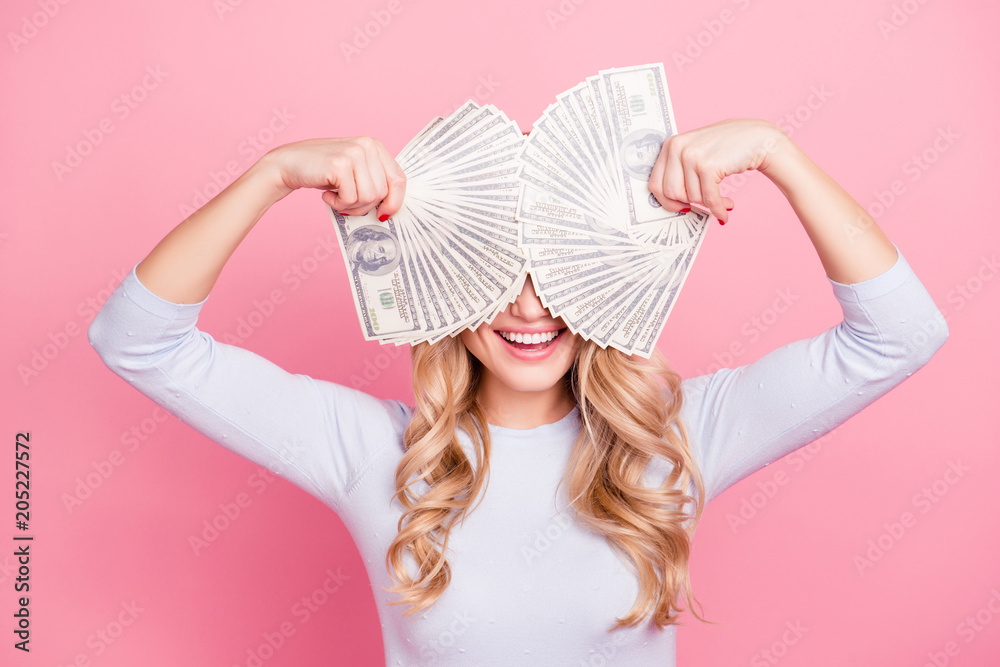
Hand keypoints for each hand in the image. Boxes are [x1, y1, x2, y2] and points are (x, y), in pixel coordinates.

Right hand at [264, 136, 406, 219]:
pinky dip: (338, 205)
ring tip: (336, 198)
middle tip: (347, 204)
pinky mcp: (340, 164)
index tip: (384, 215)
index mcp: (375, 146)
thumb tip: (392, 209)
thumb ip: (374, 181)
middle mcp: (367, 145)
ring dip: (351, 206)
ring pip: (369, 198)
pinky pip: (350, 199)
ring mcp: (354, 153)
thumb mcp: (355, 172)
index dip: (395, 201)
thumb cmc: (323, 172)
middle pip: (383, 192)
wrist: (289, 163)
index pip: (399, 178)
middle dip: (366, 206)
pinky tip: (327, 195)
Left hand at [647, 118, 789, 223]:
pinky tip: (727, 209)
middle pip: (671, 194)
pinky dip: (718, 209)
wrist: (757, 138)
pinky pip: (708, 199)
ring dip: (709, 204)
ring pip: (691, 197)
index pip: (655, 184)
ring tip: (723, 199)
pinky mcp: (707, 165)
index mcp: (670, 145)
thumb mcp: (695, 154)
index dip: (667, 201)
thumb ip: (680, 172)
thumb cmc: (726, 149)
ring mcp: (691, 155)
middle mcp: (677, 147)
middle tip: (704, 204)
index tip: (681, 207)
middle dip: (689, 203)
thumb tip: (671, 204)